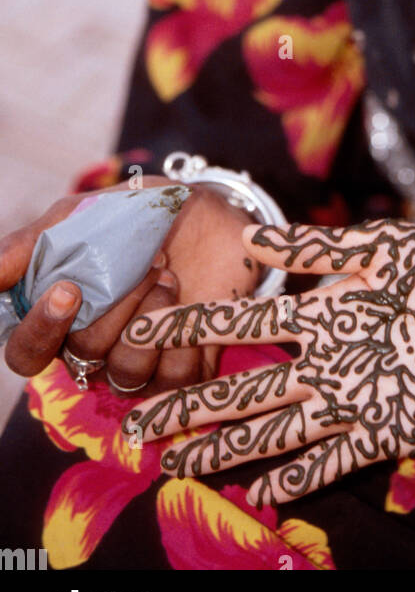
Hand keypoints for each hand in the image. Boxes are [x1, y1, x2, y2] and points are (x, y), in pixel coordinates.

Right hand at [1, 179, 259, 393]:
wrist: (212, 208)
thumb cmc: (140, 213)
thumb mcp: (81, 215)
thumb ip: (32, 245)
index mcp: (61, 316)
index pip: (26, 353)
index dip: (41, 330)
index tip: (68, 290)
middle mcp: (94, 347)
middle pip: (83, 355)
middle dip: (116, 304)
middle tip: (148, 262)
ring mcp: (138, 360)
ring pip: (126, 373)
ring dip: (150, 320)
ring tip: (169, 278)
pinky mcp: (183, 367)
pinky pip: (174, 383)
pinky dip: (181, 341)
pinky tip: (189, 304)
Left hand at [120, 218, 414, 504]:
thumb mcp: (387, 245)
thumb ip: (317, 246)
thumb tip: (254, 235)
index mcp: (328, 310)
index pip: (242, 317)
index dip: (191, 324)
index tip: (145, 330)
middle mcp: (331, 363)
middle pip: (244, 390)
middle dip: (185, 408)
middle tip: (135, 428)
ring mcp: (357, 406)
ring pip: (275, 435)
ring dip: (222, 453)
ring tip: (176, 468)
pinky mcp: (385, 437)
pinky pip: (329, 466)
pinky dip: (293, 483)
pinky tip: (259, 498)